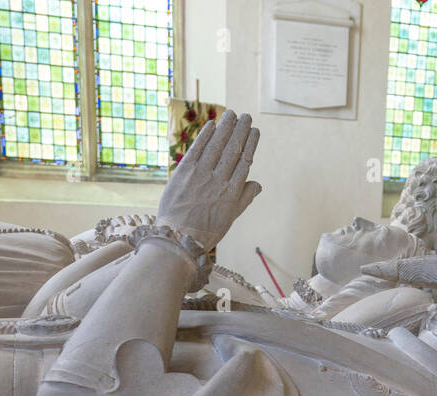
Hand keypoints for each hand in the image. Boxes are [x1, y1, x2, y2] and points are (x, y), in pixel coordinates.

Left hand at [157, 109, 261, 249]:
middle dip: (240, 130)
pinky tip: (212, 124)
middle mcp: (219, 181)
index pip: (245, 162)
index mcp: (232, 193)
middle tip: (246, 116)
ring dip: (226, 127)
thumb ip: (244, 199)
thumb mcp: (230, 218)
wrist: (178, 238)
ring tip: (232, 114)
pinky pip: (197, 149)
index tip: (255, 131)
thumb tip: (258, 184)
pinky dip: (206, 135)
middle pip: (233, 150)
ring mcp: (201, 175)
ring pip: (217, 145)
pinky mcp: (184, 172)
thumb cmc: (205, 231)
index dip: (251, 144)